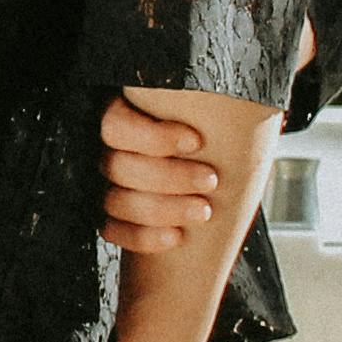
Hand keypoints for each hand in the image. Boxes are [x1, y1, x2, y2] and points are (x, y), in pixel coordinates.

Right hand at [96, 92, 220, 252]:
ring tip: (205, 211)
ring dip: (164, 209)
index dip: (154, 137)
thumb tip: (235, 104)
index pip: (116, 125)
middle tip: (211, 180)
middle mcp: (108, 150)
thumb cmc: (213, 140)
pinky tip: (176, 236)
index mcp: (124, 115)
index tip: (197, 142)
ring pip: (116, 201)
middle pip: (117, 166)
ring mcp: (106, 186)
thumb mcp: (211, 117)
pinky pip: (113, 231)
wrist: (216, 175)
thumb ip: (204, 109)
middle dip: (170, 177)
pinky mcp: (111, 218)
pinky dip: (144, 237)